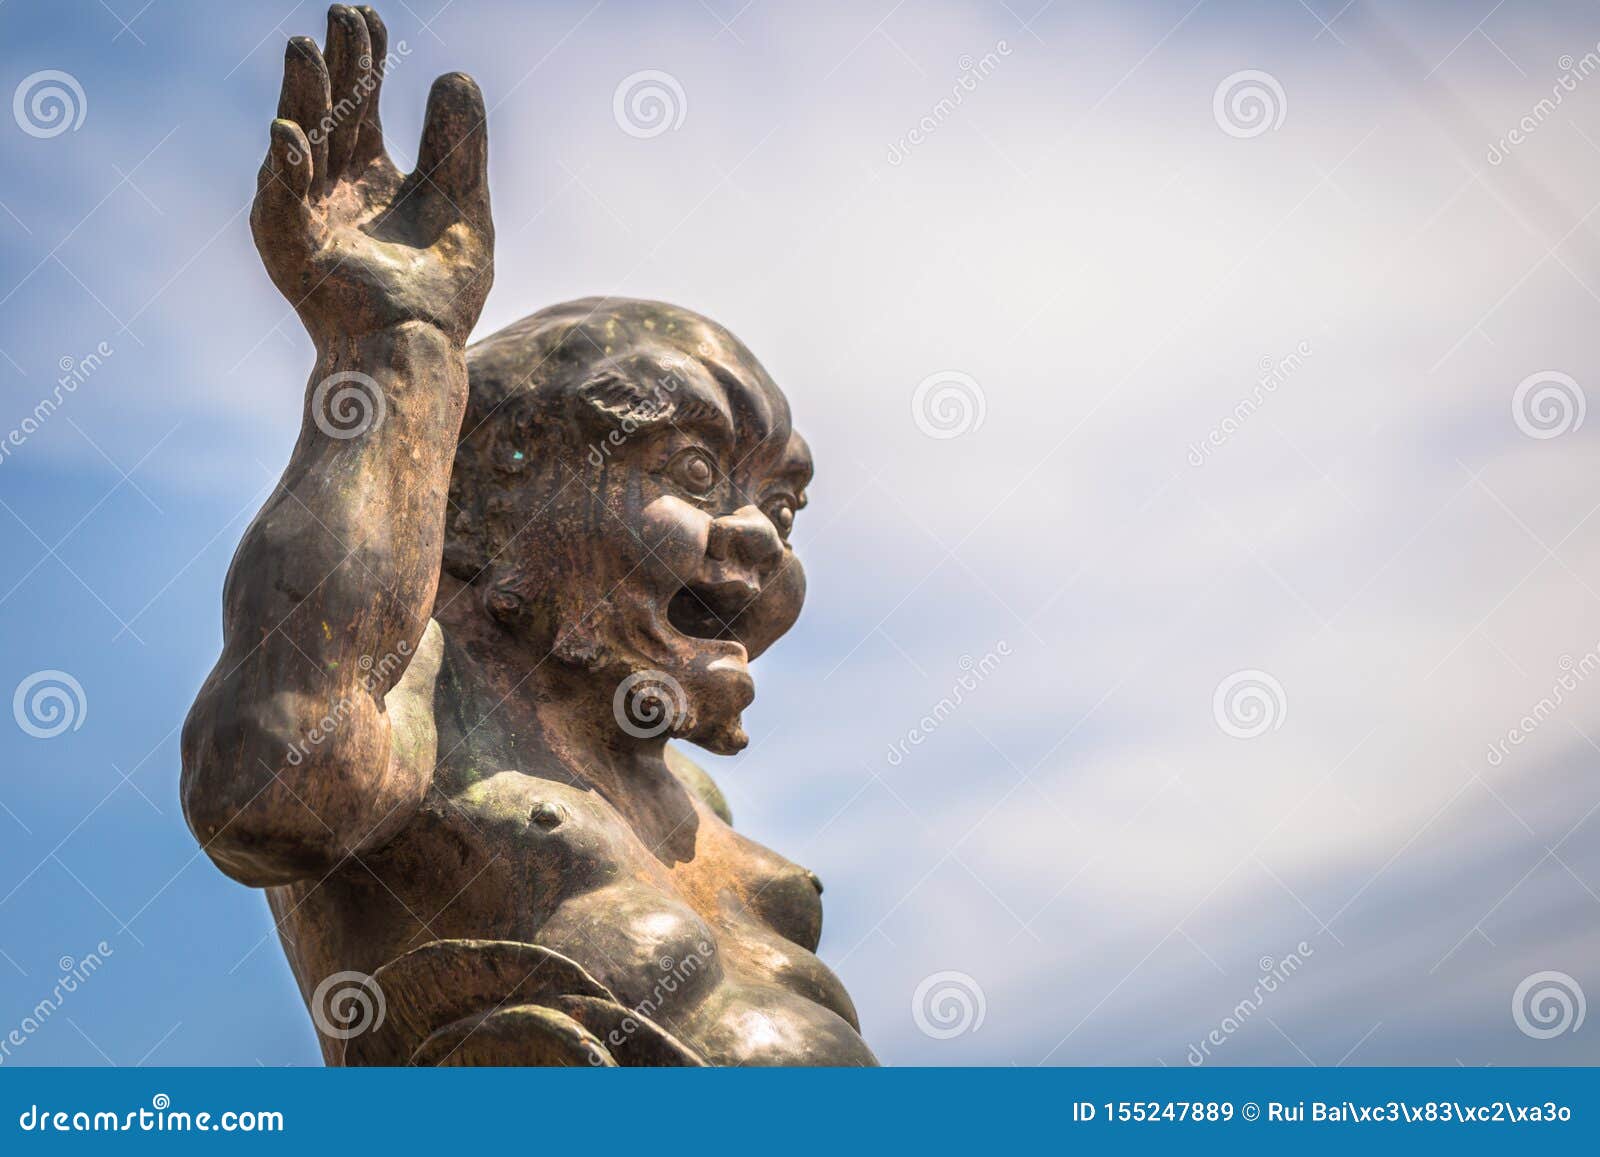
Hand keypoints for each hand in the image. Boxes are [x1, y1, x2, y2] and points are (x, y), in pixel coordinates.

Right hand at [251, 5, 493, 345]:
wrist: (421, 347)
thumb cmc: (442, 290)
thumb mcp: (462, 203)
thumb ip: (458, 143)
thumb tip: (455, 72)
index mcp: (368, 175)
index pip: (363, 104)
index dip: (364, 61)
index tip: (369, 15)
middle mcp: (331, 187)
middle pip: (328, 113)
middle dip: (332, 65)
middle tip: (338, 13)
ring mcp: (307, 215)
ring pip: (299, 145)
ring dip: (300, 98)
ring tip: (303, 48)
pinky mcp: (290, 250)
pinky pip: (281, 203)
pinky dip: (285, 170)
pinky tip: (290, 135)